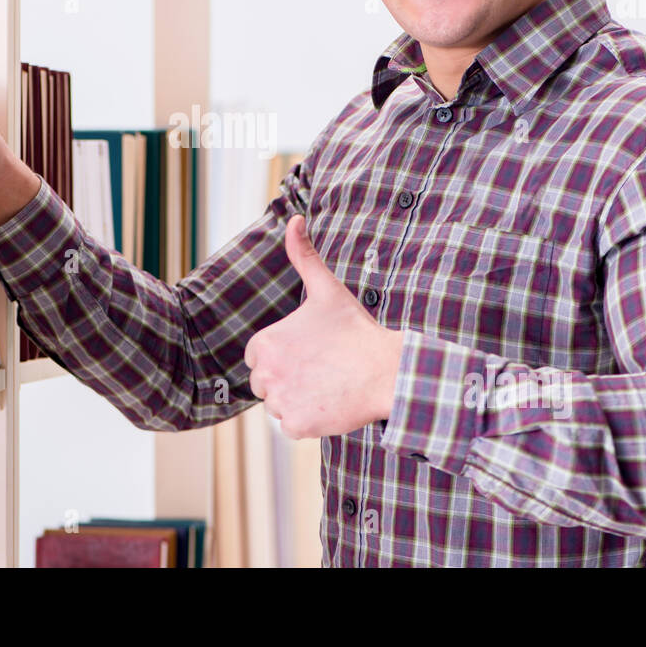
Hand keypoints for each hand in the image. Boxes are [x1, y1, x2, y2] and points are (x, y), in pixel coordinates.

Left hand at [243, 215, 403, 438]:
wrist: (386, 371)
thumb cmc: (355, 330)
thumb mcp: (326, 289)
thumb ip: (304, 255)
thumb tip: (294, 220)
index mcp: (265, 344)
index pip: (259, 357)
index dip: (283, 355)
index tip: (309, 352)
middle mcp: (265, 374)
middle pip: (265, 384)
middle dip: (288, 379)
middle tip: (321, 369)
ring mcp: (280, 402)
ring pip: (279, 406)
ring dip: (298, 400)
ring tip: (328, 384)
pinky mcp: (296, 426)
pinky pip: (293, 426)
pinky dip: (309, 420)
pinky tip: (330, 403)